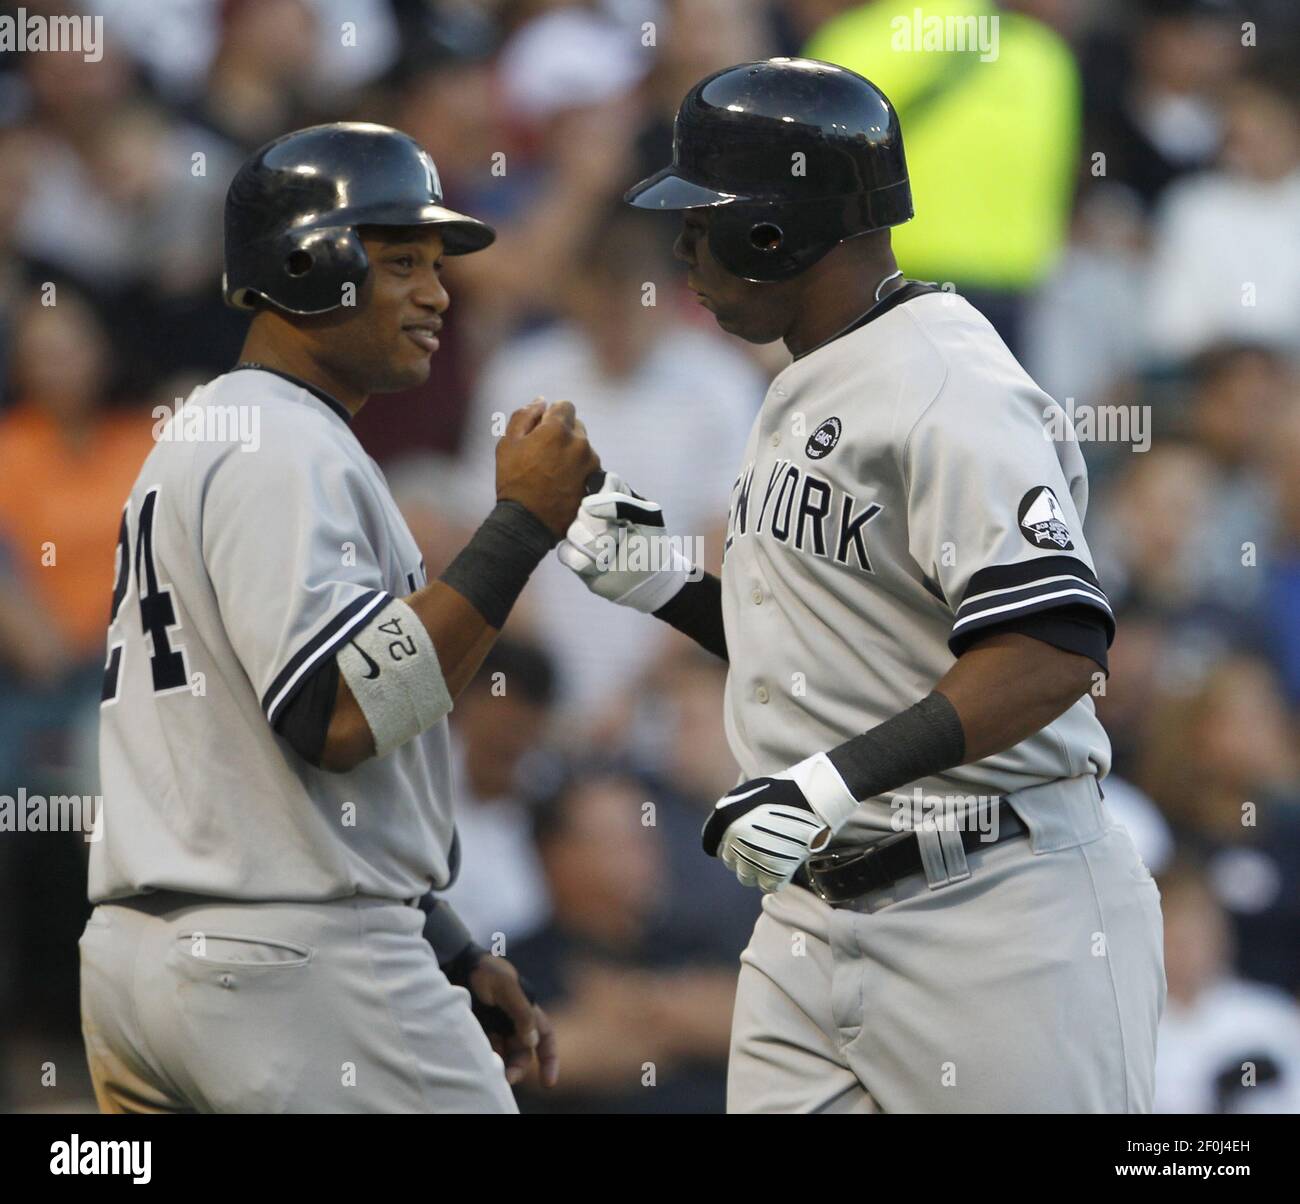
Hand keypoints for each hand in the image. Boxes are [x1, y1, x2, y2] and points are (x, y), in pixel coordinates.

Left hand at [466, 954, 558, 1087]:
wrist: (455, 963)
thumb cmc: (484, 970)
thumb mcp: (506, 986)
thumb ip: (521, 1013)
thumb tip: (531, 1042)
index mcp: (526, 1008)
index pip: (545, 1035)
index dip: (550, 1058)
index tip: (548, 1083)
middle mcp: (513, 1021)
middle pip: (523, 1051)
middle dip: (518, 1067)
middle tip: (507, 1079)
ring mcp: (495, 1026)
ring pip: (504, 1054)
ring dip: (501, 1065)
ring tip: (492, 1073)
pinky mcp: (478, 1030)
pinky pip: (486, 1051)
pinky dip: (485, 1058)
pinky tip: (479, 1060)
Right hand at [495, 398, 599, 538]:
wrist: (528, 522)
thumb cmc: (513, 481)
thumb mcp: (508, 443)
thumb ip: (524, 415)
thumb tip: (541, 400)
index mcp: (557, 430)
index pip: (565, 406)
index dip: (552, 415)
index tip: (542, 429)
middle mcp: (579, 443)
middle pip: (576, 425)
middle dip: (563, 433)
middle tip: (545, 453)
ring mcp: (591, 463)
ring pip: (583, 446)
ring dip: (572, 451)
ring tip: (554, 471)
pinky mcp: (596, 480)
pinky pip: (589, 465)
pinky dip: (579, 469)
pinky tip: (564, 482)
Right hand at [556, 470, 692, 612]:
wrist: (648, 579)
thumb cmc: (650, 544)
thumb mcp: (646, 516)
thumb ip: (619, 503)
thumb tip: (586, 505)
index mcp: (611, 493)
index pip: (597, 482)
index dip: (606, 501)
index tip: (622, 516)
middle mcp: (591, 509)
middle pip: (583, 511)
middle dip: (604, 531)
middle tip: (620, 539)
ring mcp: (579, 530)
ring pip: (573, 532)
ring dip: (597, 549)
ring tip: (612, 555)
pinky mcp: (571, 552)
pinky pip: (564, 552)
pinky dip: (584, 563)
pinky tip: (598, 567)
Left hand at [701, 752, 858, 891]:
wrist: (812, 797)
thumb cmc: (781, 790)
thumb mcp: (746, 792)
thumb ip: (730, 810)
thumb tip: (721, 829)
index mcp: (724, 818)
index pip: (711, 845)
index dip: (727, 844)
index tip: (740, 843)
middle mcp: (734, 840)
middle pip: (730, 862)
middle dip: (741, 857)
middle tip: (759, 847)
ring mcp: (754, 857)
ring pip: (746, 877)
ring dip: (756, 870)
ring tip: (770, 858)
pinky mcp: (775, 870)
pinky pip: (768, 885)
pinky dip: (774, 879)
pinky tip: (782, 866)